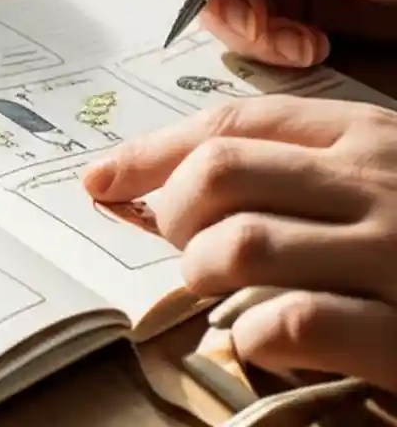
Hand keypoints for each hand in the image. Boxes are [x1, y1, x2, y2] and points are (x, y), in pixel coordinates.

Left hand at [82, 95, 396, 391]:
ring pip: (239, 244)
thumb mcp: (377, 184)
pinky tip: (267, 343)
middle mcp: (381, 184)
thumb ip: (293, 174)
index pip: (230, 125)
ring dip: (205, 275)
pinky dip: (253, 338)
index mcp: (369, 138)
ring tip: (225, 296)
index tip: (99, 177)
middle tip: (179, 249)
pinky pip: (288, 323)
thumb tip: (164, 186)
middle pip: (218, 174)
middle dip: (170, 213)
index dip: (149, 151)